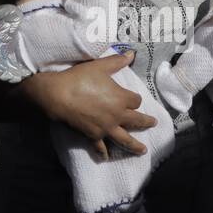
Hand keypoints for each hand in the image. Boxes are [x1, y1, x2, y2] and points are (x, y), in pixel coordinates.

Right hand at [25, 51, 156, 158]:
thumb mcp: (100, 66)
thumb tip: (132, 54)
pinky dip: (104, 152)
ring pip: (124, 139)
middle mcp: (117, 115)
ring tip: (143, 151)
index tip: (134, 99)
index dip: (135, 99)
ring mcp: (106, 128)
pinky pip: (100, 146)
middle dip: (146, 122)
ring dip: (135, 145)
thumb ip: (117, 61)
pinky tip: (107, 158)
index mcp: (121, 98)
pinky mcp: (93, 135)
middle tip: (153, 124)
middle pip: (137, 121)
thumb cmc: (80, 78)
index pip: (136, 101)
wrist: (59, 95)